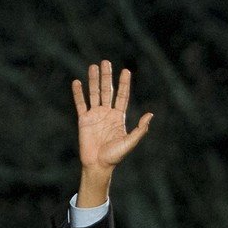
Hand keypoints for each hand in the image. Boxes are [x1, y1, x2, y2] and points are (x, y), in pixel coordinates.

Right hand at [73, 59, 152, 205]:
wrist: (98, 165)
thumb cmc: (115, 156)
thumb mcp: (130, 142)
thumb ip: (140, 129)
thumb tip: (150, 115)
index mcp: (118, 116)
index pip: (121, 96)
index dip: (123, 84)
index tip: (125, 71)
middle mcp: (107, 113)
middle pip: (107, 90)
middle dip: (106, 76)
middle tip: (106, 62)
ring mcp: (95, 115)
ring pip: (94, 94)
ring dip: (93, 80)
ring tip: (93, 66)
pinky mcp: (83, 120)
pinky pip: (80, 104)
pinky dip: (78, 94)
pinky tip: (77, 83)